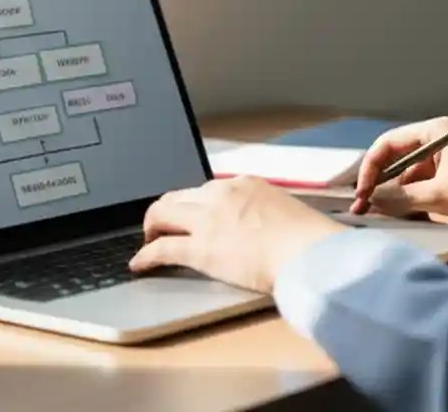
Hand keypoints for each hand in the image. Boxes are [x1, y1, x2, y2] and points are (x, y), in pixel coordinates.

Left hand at [129, 177, 346, 292]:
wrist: (308, 253)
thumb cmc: (308, 239)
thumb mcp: (285, 211)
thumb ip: (265, 213)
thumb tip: (263, 229)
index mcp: (243, 184)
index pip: (207, 189)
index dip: (195, 204)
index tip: (193, 214)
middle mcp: (220, 194)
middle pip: (178, 196)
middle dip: (166, 211)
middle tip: (163, 226)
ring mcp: (207, 220)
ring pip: (162, 214)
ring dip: (151, 227)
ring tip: (148, 240)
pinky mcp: (199, 249)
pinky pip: (161, 249)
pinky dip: (145, 256)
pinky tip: (139, 264)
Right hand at [350, 117, 447, 234]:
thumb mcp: (438, 196)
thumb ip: (400, 198)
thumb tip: (370, 202)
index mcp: (435, 131)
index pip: (388, 144)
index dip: (370, 169)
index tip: (362, 194)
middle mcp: (438, 138)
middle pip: (395, 158)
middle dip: (378, 183)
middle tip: (363, 207)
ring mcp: (446, 157)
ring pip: (407, 174)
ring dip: (394, 194)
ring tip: (379, 214)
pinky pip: (422, 184)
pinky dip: (410, 198)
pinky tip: (401, 213)